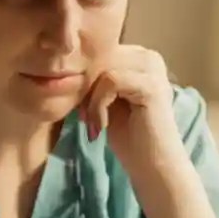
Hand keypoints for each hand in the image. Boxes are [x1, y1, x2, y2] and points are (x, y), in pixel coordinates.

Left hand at [80, 46, 179, 172]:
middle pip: (98, 57)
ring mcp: (153, 69)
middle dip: (84, 87)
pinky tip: (102, 125)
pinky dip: (98, 105)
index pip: (98, 51)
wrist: (153, 166)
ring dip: (90, 98)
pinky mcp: (150, 85)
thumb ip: (94, 78)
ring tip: (94, 123)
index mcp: (139, 57)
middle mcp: (149, 57)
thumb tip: (65, 65)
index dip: (83, 78)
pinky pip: (110, 80)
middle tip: (84, 117)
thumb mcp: (105, 100)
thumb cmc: (128, 136)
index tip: (81, 108)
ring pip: (101, 68)